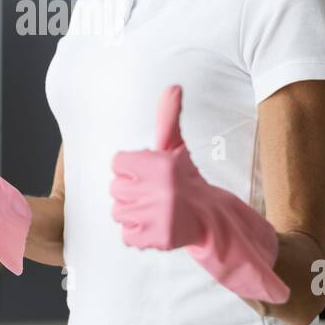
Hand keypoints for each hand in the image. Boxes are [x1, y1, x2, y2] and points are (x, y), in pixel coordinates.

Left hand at [110, 85, 289, 302]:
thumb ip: (167, 117)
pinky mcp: (158, 238)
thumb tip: (173, 87)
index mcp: (160, 164)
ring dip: (132, 214)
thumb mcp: (175, 146)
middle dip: (130, 192)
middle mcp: (160, 189)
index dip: (130, 169)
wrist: (210, 216)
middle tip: (152, 194)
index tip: (146, 174)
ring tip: (152, 209)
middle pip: (114, 189)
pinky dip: (136, 234)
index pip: (117, 162)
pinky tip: (152, 225)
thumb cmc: (184, 178)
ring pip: (118, 212)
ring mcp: (159, 215)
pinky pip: (127, 236)